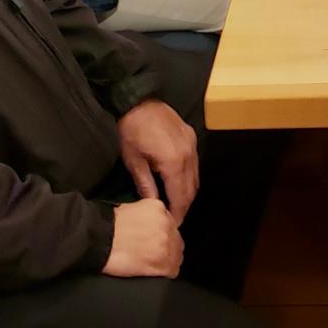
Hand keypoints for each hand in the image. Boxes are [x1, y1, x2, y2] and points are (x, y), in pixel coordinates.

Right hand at [102, 199, 183, 276]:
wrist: (97, 238)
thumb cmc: (108, 225)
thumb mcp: (133, 208)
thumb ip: (148, 217)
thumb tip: (152, 229)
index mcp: (159, 208)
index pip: (171, 226)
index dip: (165, 237)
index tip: (158, 243)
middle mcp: (166, 224)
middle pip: (176, 241)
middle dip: (168, 249)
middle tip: (156, 257)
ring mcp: (165, 243)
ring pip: (176, 256)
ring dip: (168, 262)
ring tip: (156, 266)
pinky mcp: (161, 261)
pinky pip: (172, 270)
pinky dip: (166, 273)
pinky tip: (157, 274)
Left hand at [117, 99, 199, 222]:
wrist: (138, 101)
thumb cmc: (131, 131)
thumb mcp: (133, 161)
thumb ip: (146, 185)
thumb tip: (153, 206)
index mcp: (174, 162)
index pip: (180, 197)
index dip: (177, 214)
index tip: (172, 226)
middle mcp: (188, 155)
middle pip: (192, 189)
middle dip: (184, 206)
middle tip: (173, 219)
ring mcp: (192, 145)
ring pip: (196, 177)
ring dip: (187, 193)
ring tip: (175, 204)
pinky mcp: (191, 137)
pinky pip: (194, 164)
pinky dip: (188, 177)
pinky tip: (177, 183)